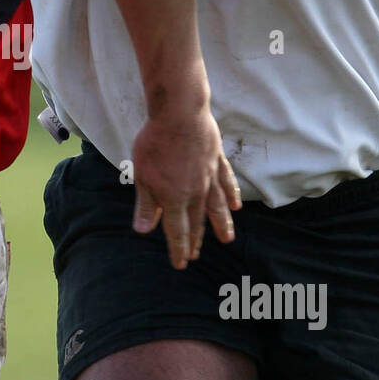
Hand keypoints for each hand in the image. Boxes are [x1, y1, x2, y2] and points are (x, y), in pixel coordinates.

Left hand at [129, 105, 241, 268]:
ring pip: (217, 207)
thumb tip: (142, 231)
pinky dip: (232, 196)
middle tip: (194, 256)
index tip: (181, 264)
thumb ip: (144, 204)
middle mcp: (195, 193)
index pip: (177, 231)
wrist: (179, 115)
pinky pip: (227, 183)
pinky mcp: (218, 161)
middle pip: (196, 222)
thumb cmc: (155, 143)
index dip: (178, 249)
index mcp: (173, 198)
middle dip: (195, 241)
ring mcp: (210, 177)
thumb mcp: (142, 175)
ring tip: (227, 240)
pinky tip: (237, 206)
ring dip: (221, 225)